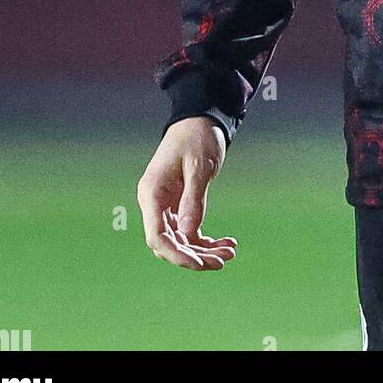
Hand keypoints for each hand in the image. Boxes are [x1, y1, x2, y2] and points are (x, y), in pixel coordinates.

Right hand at [137, 118, 237, 269]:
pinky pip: (189, 231)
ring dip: (203, 251)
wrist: (201, 119)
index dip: (176, 255)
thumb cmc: (197, 137)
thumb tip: (187, 236)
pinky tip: (226, 243)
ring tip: (230, 253)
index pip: (157, 236)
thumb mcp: (198, 167)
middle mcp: (155, 203)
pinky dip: (206, 241)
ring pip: (180, 241)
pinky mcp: (179, 205)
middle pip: (169, 243)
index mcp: (152, 193)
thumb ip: (193, 200)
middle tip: (222, 261)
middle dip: (194, 257)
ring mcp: (166, 206)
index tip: (199, 263)